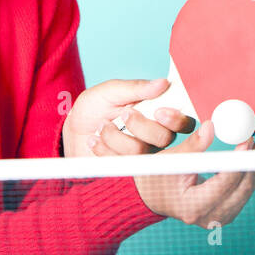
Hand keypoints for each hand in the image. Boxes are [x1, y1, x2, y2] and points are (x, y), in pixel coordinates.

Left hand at [62, 77, 195, 158]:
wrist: (71, 133)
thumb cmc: (94, 109)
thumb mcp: (110, 92)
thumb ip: (135, 88)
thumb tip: (162, 83)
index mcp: (158, 115)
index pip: (183, 122)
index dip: (178, 120)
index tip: (160, 112)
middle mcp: (155, 138)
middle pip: (165, 138)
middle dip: (143, 127)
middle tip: (124, 115)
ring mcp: (141, 157)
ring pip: (141, 152)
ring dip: (116, 137)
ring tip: (102, 126)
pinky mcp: (125, 171)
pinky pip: (122, 165)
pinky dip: (105, 150)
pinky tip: (95, 141)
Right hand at [103, 119, 254, 230]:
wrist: (151, 197)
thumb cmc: (157, 178)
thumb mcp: (171, 159)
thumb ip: (193, 144)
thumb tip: (211, 127)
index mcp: (194, 206)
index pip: (227, 182)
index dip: (240, 158)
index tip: (246, 140)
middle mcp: (209, 217)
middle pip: (243, 187)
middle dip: (249, 161)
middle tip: (247, 139)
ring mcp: (218, 219)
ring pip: (247, 189)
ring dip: (248, 166)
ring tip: (241, 147)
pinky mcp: (224, 215)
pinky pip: (243, 193)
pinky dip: (242, 175)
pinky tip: (234, 162)